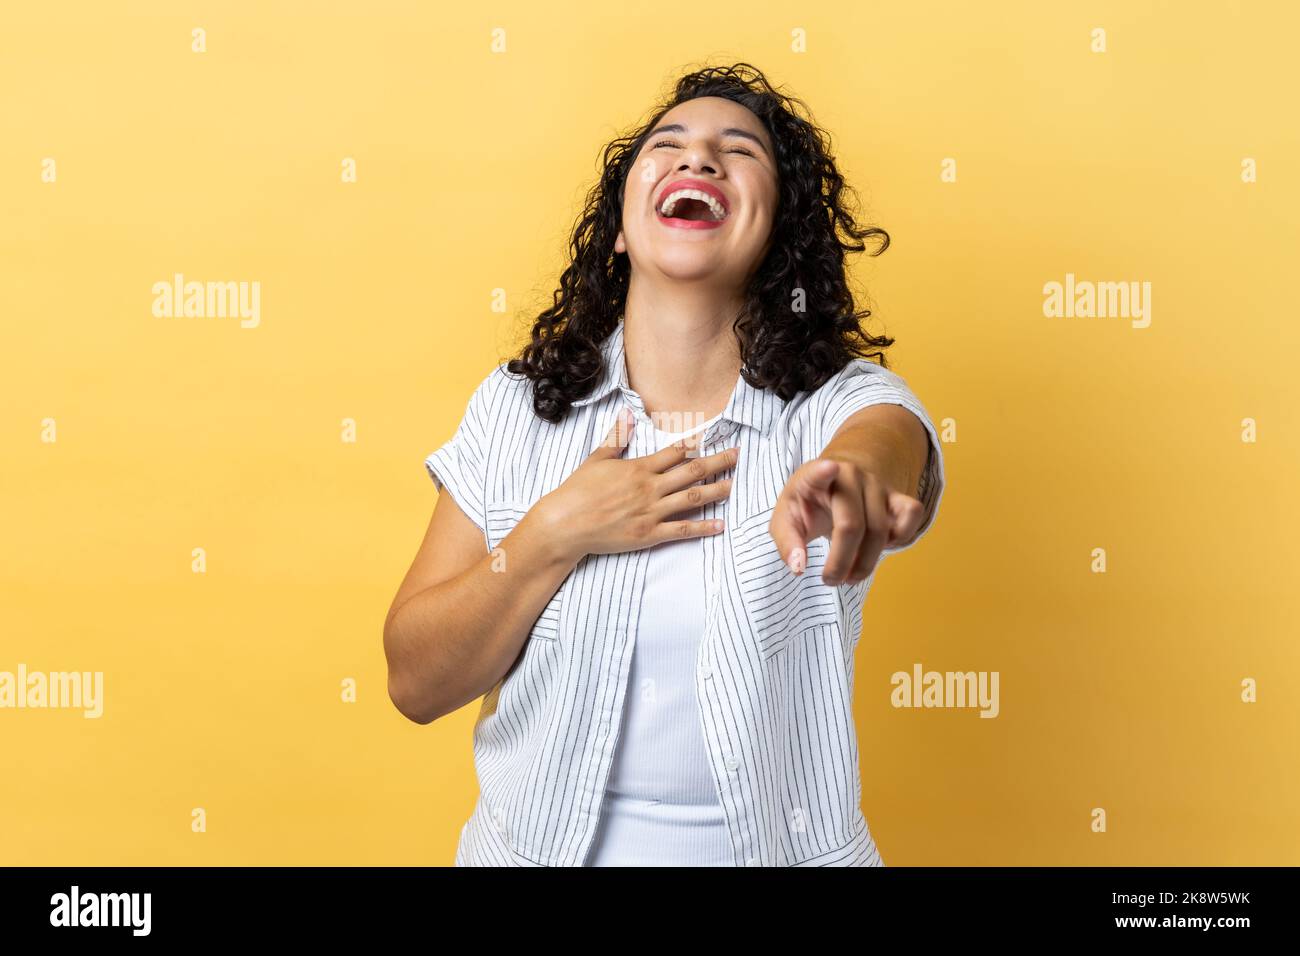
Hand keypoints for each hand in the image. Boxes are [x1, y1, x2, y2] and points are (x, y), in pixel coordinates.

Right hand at [531, 407, 736, 563]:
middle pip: (691, 472)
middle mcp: (649, 488)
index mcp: (639, 468)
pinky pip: (682, 531)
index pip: (675, 451)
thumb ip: (616, 438)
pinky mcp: (649, 535)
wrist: (565, 524)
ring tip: (734, 485)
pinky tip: (719, 525)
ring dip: (716, 491)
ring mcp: (651, 513)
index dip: (696, 443)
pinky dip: (703, 528)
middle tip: (737, 456)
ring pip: (692, 499)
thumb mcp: (596, 460)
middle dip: (717, 463)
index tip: (713, 437)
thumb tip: (627, 414)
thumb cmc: (577, 492)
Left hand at [769, 457, 924, 585]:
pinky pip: (911, 516)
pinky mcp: (897, 495)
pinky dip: (900, 539)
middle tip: (831, 581)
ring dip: (866, 563)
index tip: (829, 468)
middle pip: (851, 525)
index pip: (818, 472)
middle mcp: (849, 475)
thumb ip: (787, 544)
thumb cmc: (808, 504)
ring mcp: (876, 484)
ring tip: (849, 577)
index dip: (823, 472)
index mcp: (814, 476)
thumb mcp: (786, 520)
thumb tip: (799, 568)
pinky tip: (878, 549)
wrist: (835, 484)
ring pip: (880, 530)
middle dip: (841, 562)